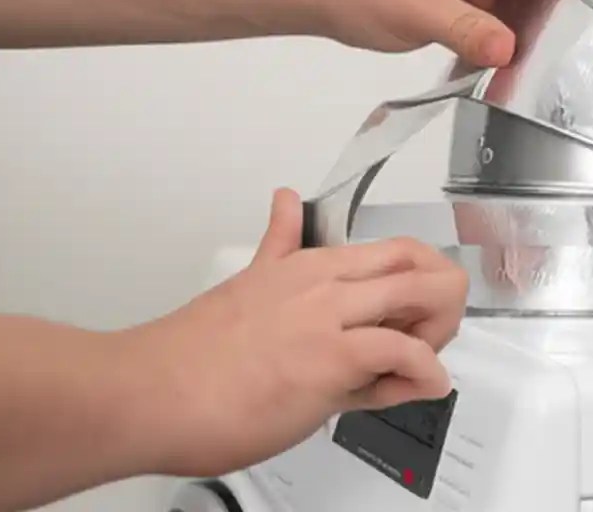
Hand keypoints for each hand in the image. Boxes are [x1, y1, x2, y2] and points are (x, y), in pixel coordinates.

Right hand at [120, 188, 467, 476]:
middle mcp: (325, 283)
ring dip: (443, 331)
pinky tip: (423, 387)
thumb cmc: (191, 356)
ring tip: (427, 365)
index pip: (397, 251)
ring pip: (423, 296)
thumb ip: (278, 242)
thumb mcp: (247, 280)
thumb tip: (285, 200)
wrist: (146, 392)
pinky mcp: (329, 360)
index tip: (421, 315)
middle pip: (419, 264)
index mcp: (310, 265)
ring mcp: (329, 319)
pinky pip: (405, 354)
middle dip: (446, 300)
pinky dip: (429, 372)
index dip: (424, 281)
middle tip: (433, 337)